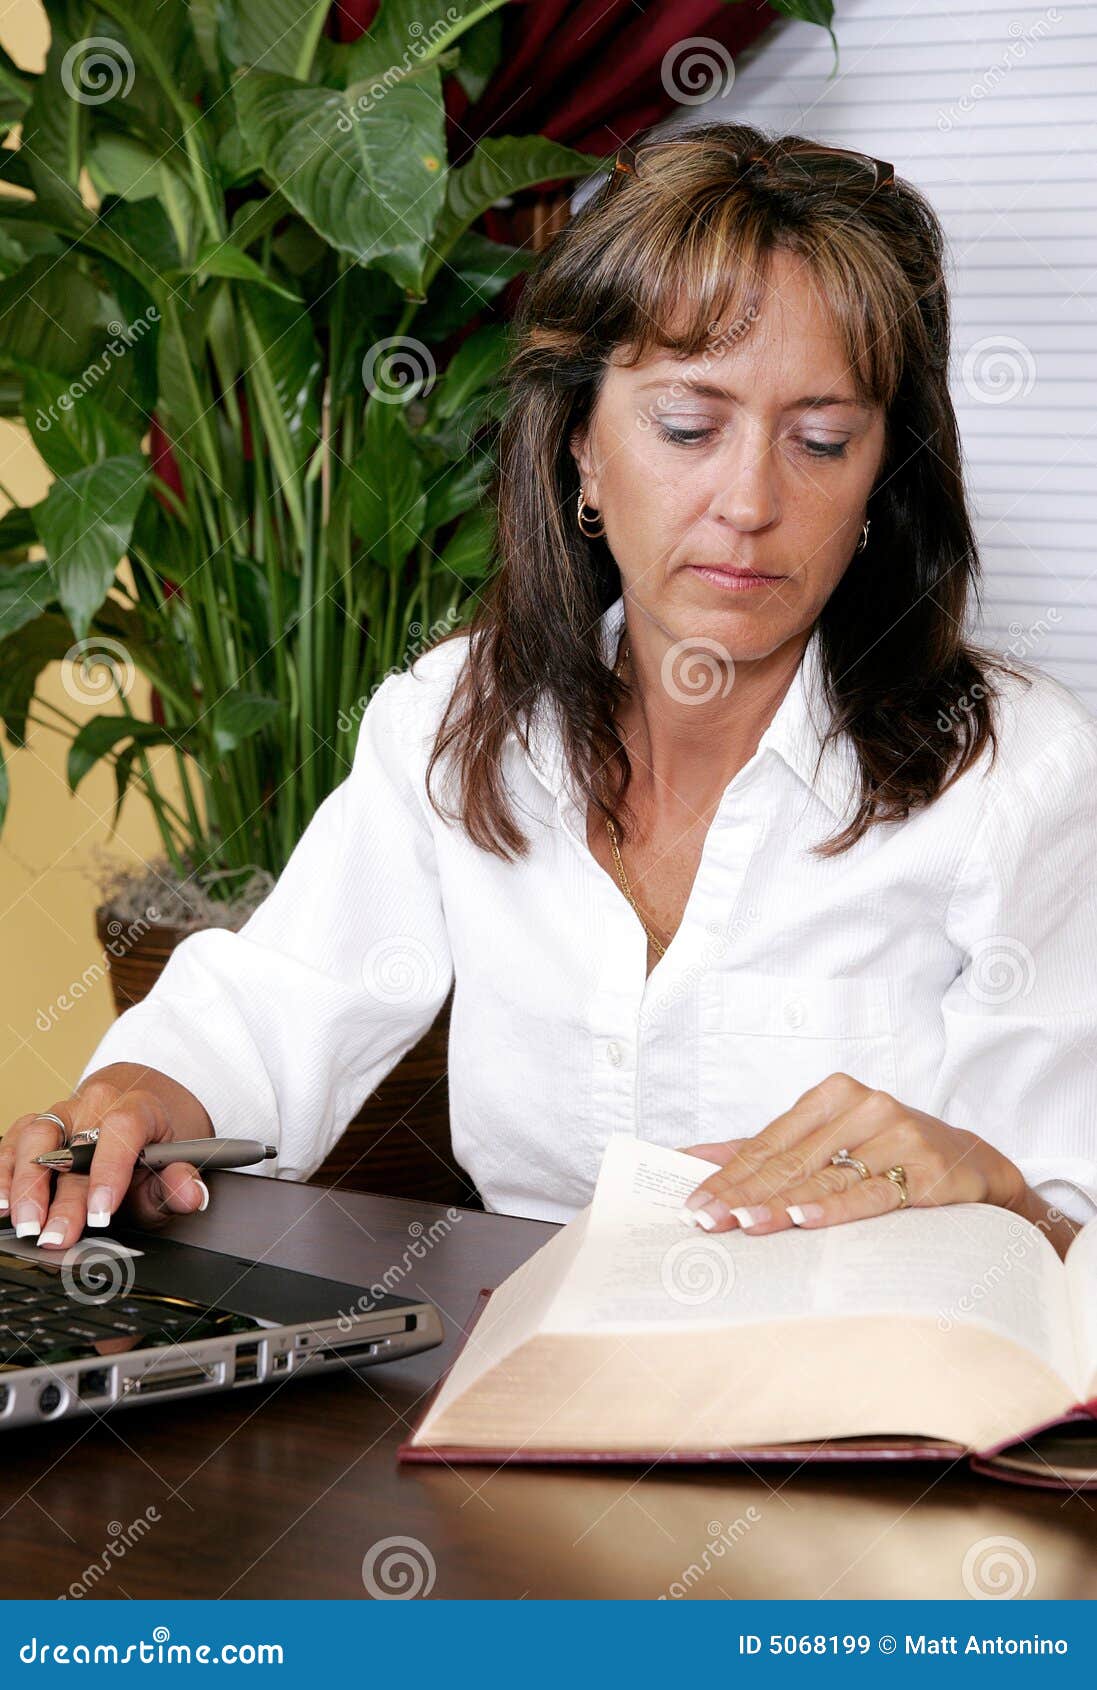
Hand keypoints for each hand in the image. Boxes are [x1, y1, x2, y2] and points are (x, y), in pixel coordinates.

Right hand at [0, 1077, 210, 1248]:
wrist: (143, 1107)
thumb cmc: (158, 1139)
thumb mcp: (179, 1162)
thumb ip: (182, 1181)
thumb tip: (191, 1195)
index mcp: (137, 1105)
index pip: (121, 1129)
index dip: (109, 1171)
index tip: (101, 1213)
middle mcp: (96, 1102)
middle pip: (70, 1143)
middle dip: (60, 1197)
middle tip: (55, 1237)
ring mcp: (64, 1111)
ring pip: (34, 1136)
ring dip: (22, 1183)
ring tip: (23, 1222)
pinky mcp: (41, 1124)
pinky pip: (14, 1141)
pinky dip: (3, 1172)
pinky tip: (3, 1203)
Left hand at [680, 1071, 1026, 1234]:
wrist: (972, 1164)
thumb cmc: (888, 1153)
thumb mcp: (830, 1140)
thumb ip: (768, 1149)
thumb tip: (695, 1157)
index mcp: (834, 1094)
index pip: (769, 1141)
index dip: (729, 1173)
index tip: (695, 1201)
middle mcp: (864, 1107)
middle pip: (791, 1161)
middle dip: (743, 1194)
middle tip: (707, 1219)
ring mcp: (897, 1135)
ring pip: (825, 1178)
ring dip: (779, 1204)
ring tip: (742, 1223)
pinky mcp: (925, 1169)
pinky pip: (871, 1193)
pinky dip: (835, 1209)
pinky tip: (803, 1220)